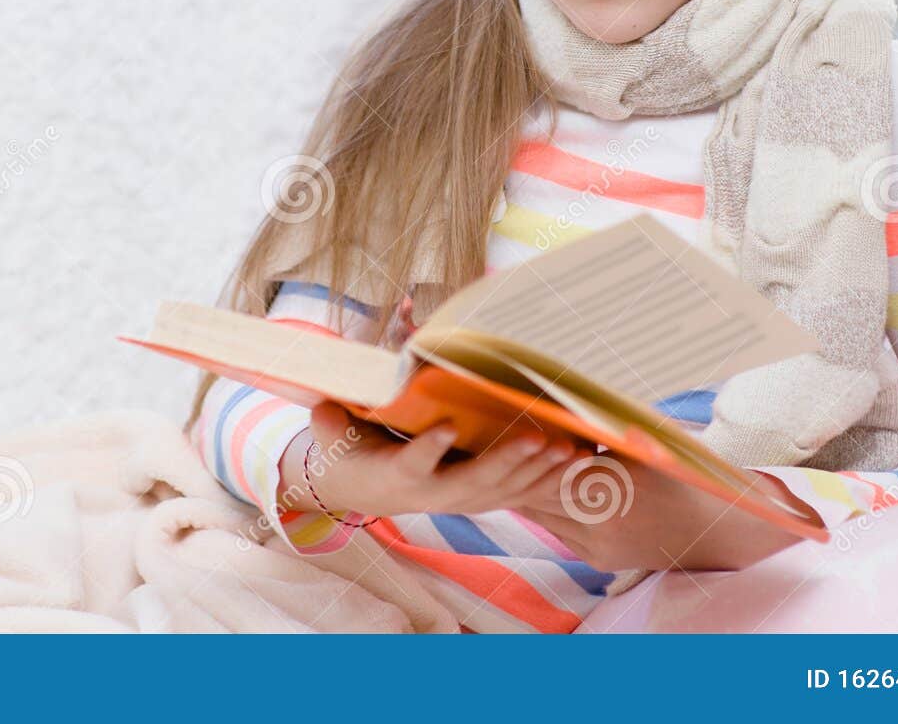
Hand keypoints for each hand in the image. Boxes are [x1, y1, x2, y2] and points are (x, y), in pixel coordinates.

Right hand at [279, 400, 592, 519]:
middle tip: (538, 438)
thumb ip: (331, 417)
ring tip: (569, 449)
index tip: (445, 427)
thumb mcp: (335, 433)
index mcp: (397, 475)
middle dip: (508, 460)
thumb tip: (320, 395)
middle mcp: (434, 495)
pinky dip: (548, 480)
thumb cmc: (351, 451)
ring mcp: (462, 501)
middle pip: (474, 481)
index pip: (413, 463)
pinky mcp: (481, 499)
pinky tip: (577, 462)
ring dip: (538, 471)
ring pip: (504, 490)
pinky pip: (519, 494)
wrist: (365, 491)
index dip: (429, 449)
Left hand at [514, 449, 811, 571]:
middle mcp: (602, 521)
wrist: (716, 530)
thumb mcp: (646, 441)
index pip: (553, 462)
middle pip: (540, 489)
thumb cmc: (682, 474)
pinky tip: (530, 485)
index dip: (531, 443)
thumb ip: (604, 427)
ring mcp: (598, 546)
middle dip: (521, 466)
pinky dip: (544, 507)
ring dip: (527, 488)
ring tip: (507, 461)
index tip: (512, 421)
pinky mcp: (598, 560)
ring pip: (544, 513)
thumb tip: (562, 404)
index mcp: (614, 485)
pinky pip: (559, 530)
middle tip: (497, 439)